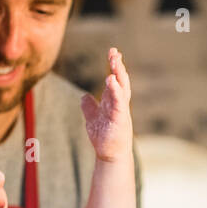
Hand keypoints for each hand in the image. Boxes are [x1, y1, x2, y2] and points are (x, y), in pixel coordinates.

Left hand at [79, 47, 132, 161]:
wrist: (109, 155)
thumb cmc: (104, 138)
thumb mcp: (92, 118)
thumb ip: (89, 106)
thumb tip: (84, 96)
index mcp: (113, 102)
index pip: (115, 80)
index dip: (114, 67)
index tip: (113, 53)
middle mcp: (119, 104)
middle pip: (120, 80)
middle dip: (118, 66)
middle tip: (114, 52)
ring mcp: (121, 111)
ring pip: (122, 89)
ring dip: (119, 74)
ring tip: (115, 61)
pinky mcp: (120, 119)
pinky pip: (119, 102)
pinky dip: (116, 91)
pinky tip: (112, 80)